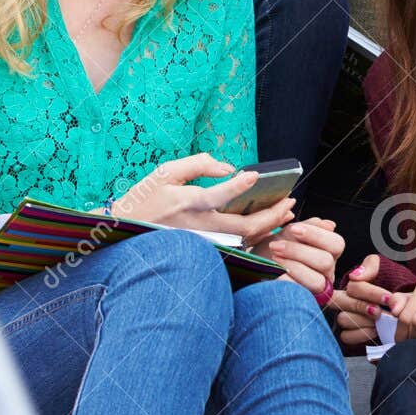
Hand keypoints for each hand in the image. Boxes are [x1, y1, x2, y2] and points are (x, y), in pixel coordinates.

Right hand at [109, 153, 294, 243]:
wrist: (125, 233)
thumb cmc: (145, 200)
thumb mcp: (165, 173)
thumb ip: (198, 164)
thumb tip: (228, 167)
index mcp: (185, 204)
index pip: (216, 195)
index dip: (237, 186)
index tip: (255, 175)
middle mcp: (197, 227)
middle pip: (243, 227)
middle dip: (271, 215)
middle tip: (290, 201)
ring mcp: (203, 242)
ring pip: (244, 240)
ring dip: (269, 226)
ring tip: (286, 212)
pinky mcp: (205, 249)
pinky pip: (237, 245)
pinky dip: (256, 235)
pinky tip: (268, 224)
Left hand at [259, 216, 342, 292]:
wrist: (254, 270)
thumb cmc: (274, 249)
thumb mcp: (289, 233)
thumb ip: (309, 226)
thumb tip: (329, 225)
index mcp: (328, 252)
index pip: (337, 243)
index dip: (317, 235)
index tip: (294, 229)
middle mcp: (327, 271)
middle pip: (326, 261)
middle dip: (298, 251)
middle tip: (276, 246)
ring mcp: (318, 289)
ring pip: (317, 280)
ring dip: (293, 267)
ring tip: (274, 258)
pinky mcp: (305, 302)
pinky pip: (301, 294)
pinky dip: (287, 282)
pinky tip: (275, 274)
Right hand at [331, 254, 391, 345]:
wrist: (405, 313)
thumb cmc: (396, 292)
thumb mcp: (388, 272)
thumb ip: (371, 266)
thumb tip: (355, 275)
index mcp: (354, 283)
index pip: (354, 285)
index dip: (371, 293)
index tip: (388, 298)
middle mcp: (346, 299)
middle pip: (341, 301)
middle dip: (363, 307)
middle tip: (380, 311)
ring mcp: (346, 316)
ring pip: (343, 318)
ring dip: (363, 321)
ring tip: (379, 322)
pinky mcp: (348, 334)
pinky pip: (346, 336)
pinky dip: (361, 334)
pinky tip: (374, 331)